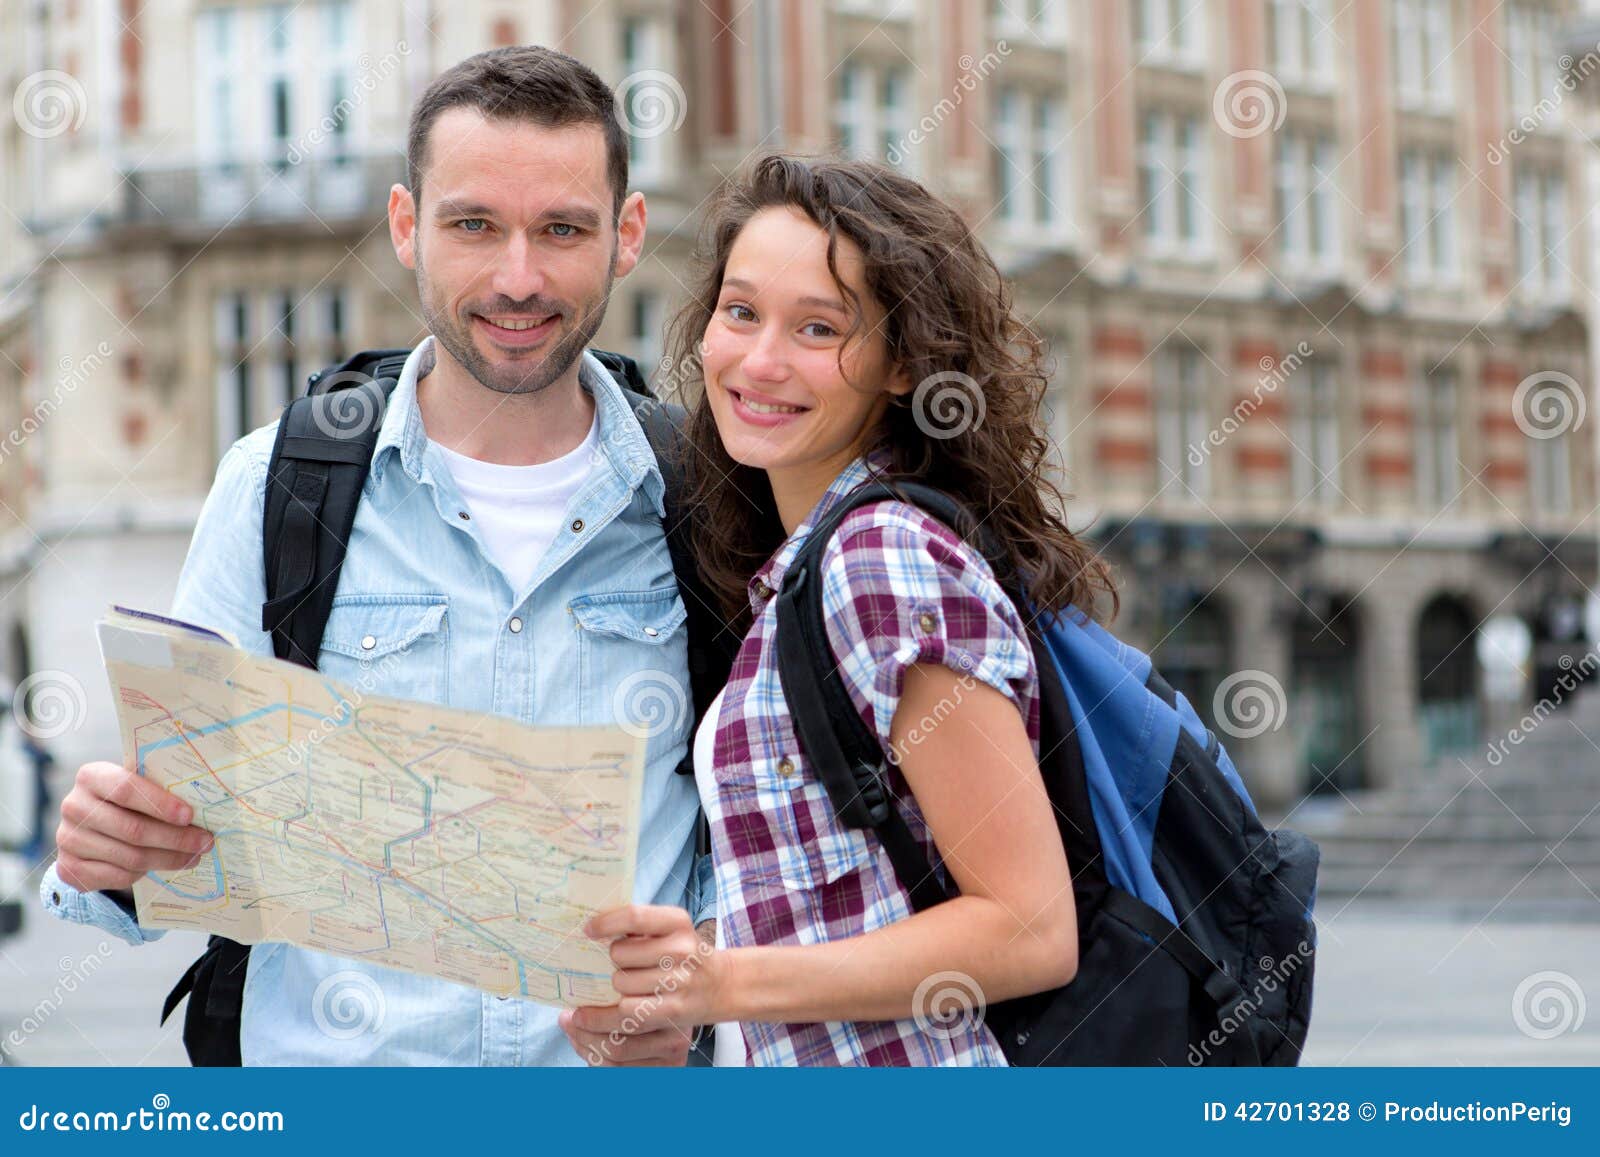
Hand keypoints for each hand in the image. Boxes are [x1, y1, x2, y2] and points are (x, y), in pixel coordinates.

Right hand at [55, 761, 212, 891]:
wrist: (91, 828)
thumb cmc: (126, 801)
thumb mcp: (138, 786)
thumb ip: (159, 789)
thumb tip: (206, 805)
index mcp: (91, 777)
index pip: (126, 789)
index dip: (160, 804)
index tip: (190, 816)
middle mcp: (73, 806)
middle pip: (132, 829)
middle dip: (175, 838)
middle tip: (205, 842)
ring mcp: (67, 839)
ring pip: (130, 856)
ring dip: (168, 859)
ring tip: (193, 857)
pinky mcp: (69, 868)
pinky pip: (117, 876)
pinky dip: (144, 874)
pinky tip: (163, 865)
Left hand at [560, 905, 724, 1064]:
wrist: (721, 984)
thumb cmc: (684, 954)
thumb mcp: (670, 929)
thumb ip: (638, 925)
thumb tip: (593, 927)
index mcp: (677, 922)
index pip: (634, 916)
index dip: (605, 922)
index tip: (588, 929)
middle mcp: (681, 949)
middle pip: (619, 954)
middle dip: (612, 961)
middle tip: (617, 967)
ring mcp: (680, 981)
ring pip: (620, 985)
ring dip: (613, 989)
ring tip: (614, 990)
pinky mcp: (674, 1011)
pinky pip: (628, 1013)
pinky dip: (614, 1013)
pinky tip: (609, 1011)